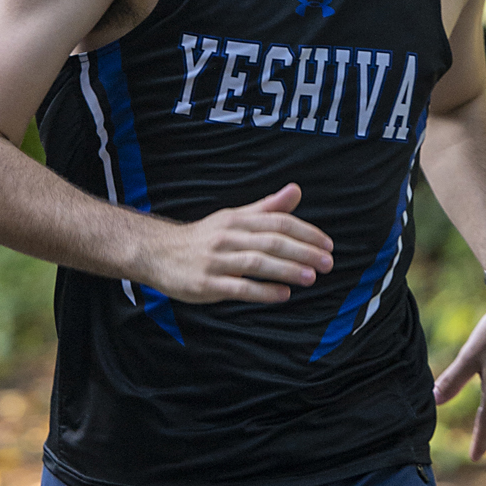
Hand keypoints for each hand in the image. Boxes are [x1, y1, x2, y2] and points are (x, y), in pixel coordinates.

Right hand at [145, 183, 334, 303]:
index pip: (278, 222)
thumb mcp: (233, 217)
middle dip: (302, 252)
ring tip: (311, 277)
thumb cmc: (203, 237)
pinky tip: (283, 295)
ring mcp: (215, 261)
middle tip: (328, 262)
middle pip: (271, 242)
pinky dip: (262, 291)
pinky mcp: (206, 283)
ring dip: (286, 270)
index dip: (305, 232)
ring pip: (256, 263)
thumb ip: (266, 207)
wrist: (157, 252)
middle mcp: (227, 237)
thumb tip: (296, 190)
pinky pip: (238, 287)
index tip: (327, 244)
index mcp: (237, 220)